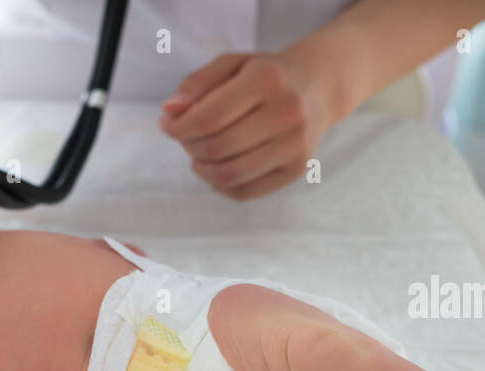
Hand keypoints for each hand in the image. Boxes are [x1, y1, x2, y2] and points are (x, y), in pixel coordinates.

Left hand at [158, 51, 333, 200]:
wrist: (317, 88)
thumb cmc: (265, 76)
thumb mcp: (232, 64)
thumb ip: (197, 83)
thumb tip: (169, 111)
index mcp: (267, 79)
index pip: (209, 117)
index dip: (179, 128)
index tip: (166, 125)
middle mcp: (287, 113)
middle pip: (217, 148)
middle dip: (189, 147)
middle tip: (185, 139)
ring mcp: (295, 145)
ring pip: (229, 176)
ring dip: (202, 170)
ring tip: (199, 155)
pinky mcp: (296, 170)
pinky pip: (245, 192)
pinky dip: (221, 186)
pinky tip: (218, 168)